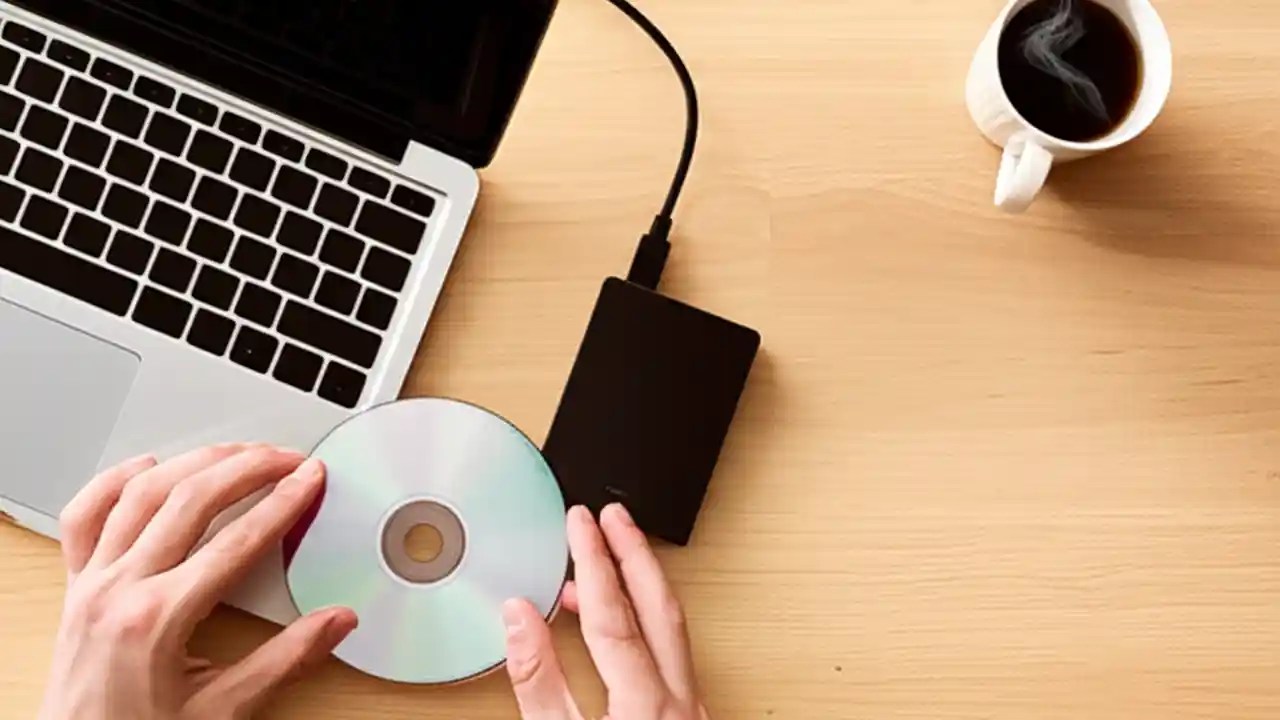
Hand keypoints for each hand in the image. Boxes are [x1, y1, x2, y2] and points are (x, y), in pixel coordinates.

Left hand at [39, 445, 357, 719]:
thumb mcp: (222, 711)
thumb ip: (285, 661)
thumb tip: (335, 623)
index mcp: (158, 619)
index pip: (236, 541)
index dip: (282, 503)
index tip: (309, 480)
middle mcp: (119, 590)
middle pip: (190, 501)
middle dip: (246, 467)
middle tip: (284, 457)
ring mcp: (92, 582)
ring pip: (140, 494)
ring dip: (193, 462)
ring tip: (235, 452)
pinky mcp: (76, 585)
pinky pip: (85, 516)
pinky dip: (115, 482)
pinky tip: (147, 467)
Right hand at [503, 504, 708, 719]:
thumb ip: (538, 682)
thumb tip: (519, 618)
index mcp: (647, 706)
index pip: (614, 614)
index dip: (593, 560)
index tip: (580, 522)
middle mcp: (680, 702)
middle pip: (660, 607)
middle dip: (634, 552)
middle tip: (613, 515)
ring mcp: (692, 709)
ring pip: (672, 626)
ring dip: (641, 583)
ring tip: (609, 553)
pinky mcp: (691, 715)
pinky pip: (673, 650)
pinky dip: (646, 619)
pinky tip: (618, 614)